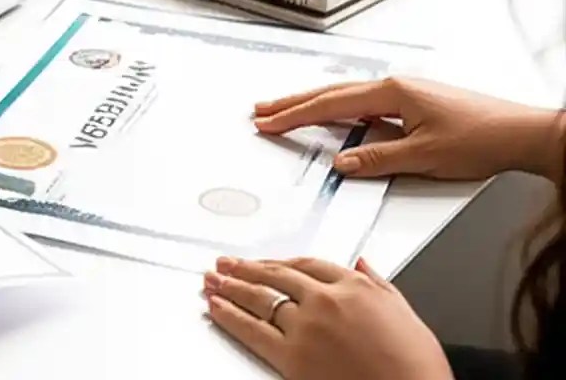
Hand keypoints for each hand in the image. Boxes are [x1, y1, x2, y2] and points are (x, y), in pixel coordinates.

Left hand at [204, 256, 450, 379]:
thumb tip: (362, 263)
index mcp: (354, 286)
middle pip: (277, 275)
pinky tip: (216, 307)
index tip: (267, 263)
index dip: (280, 262)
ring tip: (212, 280)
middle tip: (227, 263)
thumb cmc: (416, 366)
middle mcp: (326, 300)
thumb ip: (379, 284)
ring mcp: (306, 326)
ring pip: (260, 297)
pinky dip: (229, 315)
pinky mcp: (292, 355)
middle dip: (247, 268)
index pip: (307, 264)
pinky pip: (252, 329)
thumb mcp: (406, 313)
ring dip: (231, 286)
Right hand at [253, 77, 564, 181]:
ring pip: (345, 96)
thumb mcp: (423, 156)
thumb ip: (377, 159)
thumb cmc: (482, 137)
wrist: (520, 133)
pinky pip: (363, 103)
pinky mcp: (413, 102)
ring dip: (313, 104)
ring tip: (285, 110)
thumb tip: (343, 163)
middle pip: (331, 93)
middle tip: (262, 110)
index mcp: (392, 93)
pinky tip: (332, 116)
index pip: (330, 105)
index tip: (268, 122)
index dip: (295, 115)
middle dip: (293, 103)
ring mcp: (404, 92)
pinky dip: (338, 108)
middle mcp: (395, 86)